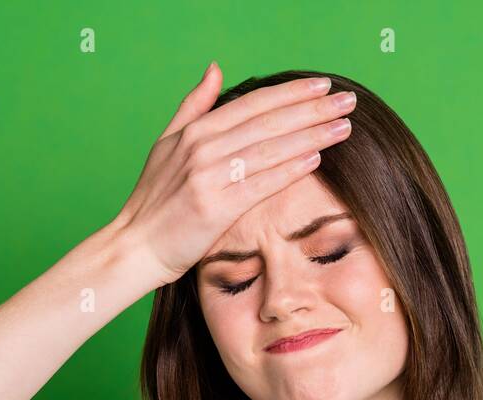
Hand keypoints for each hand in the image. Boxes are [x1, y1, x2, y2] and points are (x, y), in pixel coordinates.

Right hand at [110, 62, 355, 287]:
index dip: (291, 93)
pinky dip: (290, 169)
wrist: (135, 247)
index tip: (323, 86)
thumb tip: (216, 68)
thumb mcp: (167, 143)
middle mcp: (203, 148)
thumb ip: (194, 105)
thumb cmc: (154, 201)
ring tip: (343, 127)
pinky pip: (261, 184)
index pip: (254, 104)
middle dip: (312, 109)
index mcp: (196, 130)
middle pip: (269, 122)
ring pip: (270, 149)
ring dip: (311, 135)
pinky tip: (316, 158)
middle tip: (348, 101)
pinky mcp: (216, 208)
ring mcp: (208, 177)